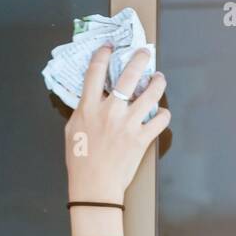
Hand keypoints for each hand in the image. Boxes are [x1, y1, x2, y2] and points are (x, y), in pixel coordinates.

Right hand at [65, 46, 169, 203]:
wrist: (93, 188)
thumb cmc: (80, 161)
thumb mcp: (72, 132)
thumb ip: (82, 111)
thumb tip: (90, 98)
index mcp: (88, 108)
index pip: (95, 72)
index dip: (103, 54)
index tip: (109, 47)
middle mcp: (109, 111)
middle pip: (129, 75)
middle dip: (139, 58)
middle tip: (144, 53)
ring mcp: (127, 124)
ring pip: (151, 93)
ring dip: (158, 82)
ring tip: (159, 79)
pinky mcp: (141, 137)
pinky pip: (161, 119)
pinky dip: (164, 115)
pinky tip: (161, 114)